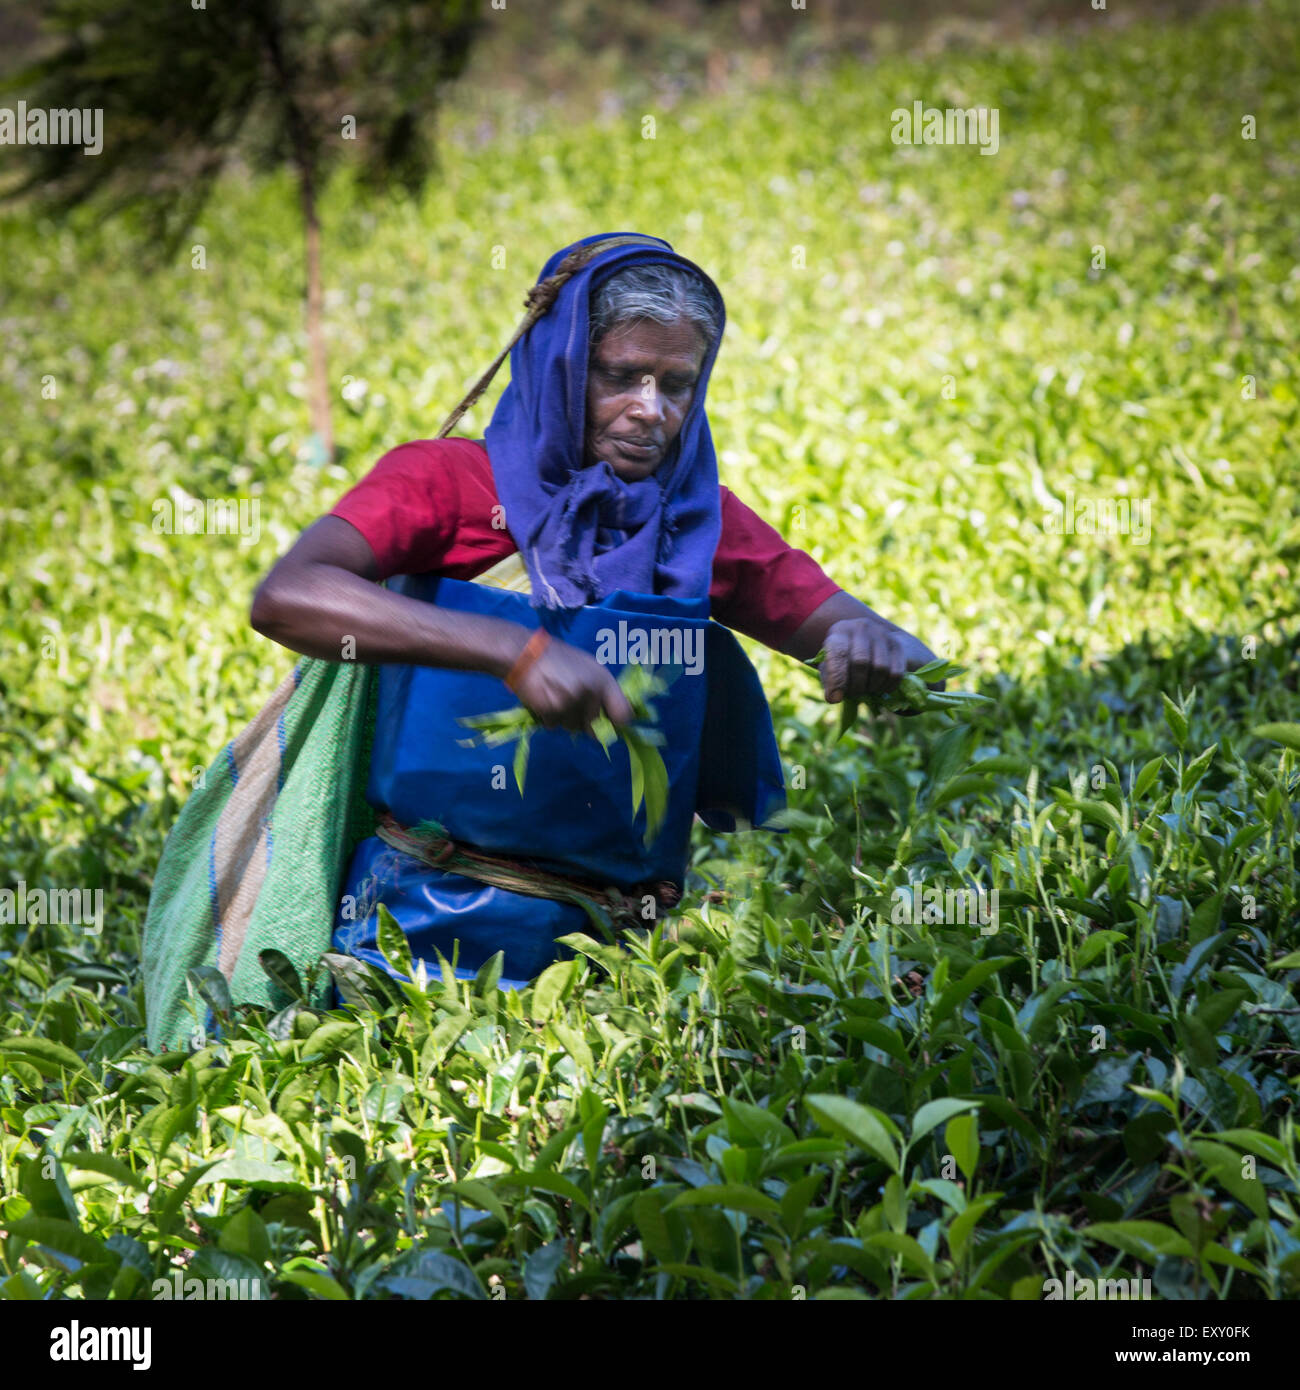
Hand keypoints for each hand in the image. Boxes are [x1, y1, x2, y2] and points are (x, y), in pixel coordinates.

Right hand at [511, 638, 633, 733]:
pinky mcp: (552, 711)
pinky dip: (547, 718)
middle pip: (594, 727)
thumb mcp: (587, 667)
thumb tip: (610, 716)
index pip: (623, 715)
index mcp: (604, 680)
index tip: (609, 726)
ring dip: (564, 719)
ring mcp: (572, 703)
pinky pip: (553, 726)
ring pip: (572, 728)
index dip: (616, 725)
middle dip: (583, 722)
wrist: (524, 653)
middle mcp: (592, 693)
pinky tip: (542, 700)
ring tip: (554, 698)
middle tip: (570, 705)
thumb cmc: (556, 659)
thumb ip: (600, 690)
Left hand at [819, 619, 936, 702]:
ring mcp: (882, 634)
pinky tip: (880, 688)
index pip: (838, 653)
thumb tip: (835, 697)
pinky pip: (895, 673)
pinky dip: (887, 686)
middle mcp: (861, 627)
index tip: (835, 698)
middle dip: (856, 685)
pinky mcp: (897, 645)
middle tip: (853, 694)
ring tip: (866, 689)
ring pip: (881, 668)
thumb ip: (829, 679)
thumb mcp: (830, 665)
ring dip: (872, 686)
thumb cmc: (845, 658)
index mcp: (840, 631)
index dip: (837, 678)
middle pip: (861, 662)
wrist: (872, 643)